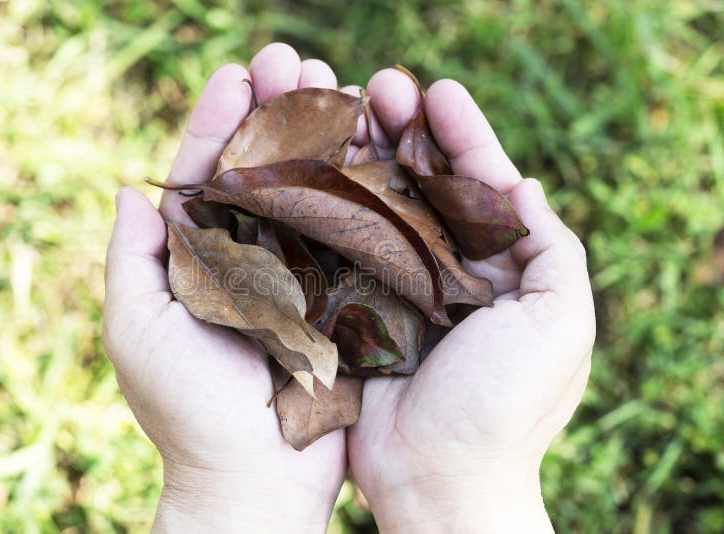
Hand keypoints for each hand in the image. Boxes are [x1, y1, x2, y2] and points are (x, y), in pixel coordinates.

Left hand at [103, 44, 345, 532]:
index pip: (207, 172)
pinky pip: (353, 236)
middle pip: (264, 168)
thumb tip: (132, 188)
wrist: (254, 480)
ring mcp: (299, 273)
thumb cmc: (189, 412)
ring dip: (325, 137)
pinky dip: (364, 191)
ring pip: (313, 191)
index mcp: (196, 257)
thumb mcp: (140, 331)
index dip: (220, 118)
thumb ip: (133, 260)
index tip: (238, 71)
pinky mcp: (341, 297)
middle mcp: (250, 257)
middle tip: (298, 60)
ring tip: (343, 86)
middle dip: (278, 111)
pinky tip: (378, 150)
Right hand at [346, 70, 594, 532]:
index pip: (481, 185)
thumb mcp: (561, 324)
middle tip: (377, 83)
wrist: (439, 483)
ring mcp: (395, 289)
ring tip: (339, 106)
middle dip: (404, 131)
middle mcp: (446, 272)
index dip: (463, 133)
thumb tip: (526, 186)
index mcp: (499, 270)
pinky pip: (339, 248)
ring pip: (377, 207)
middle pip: (423, 185)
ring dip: (362, 155)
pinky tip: (309, 166)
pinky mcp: (353, 310)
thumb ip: (554, 252)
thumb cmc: (507, 409)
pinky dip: (326, 206)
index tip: (437, 90)